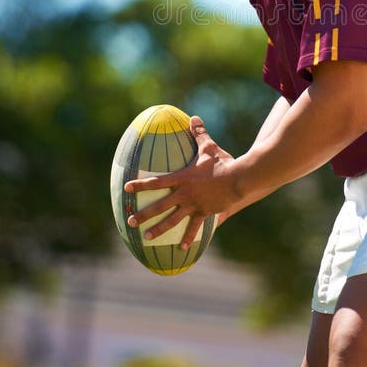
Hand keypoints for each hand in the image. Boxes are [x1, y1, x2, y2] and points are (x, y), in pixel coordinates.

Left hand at [124, 117, 238, 248]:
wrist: (239, 179)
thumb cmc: (223, 162)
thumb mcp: (209, 147)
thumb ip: (199, 134)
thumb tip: (193, 118)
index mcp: (182, 178)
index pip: (157, 182)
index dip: (141, 185)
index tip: (127, 188)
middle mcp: (184, 194)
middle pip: (160, 206)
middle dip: (143, 214)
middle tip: (130, 221)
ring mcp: (194, 205)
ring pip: (172, 220)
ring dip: (159, 229)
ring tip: (147, 237)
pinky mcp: (205, 213)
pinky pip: (194, 227)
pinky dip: (189, 237)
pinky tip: (182, 248)